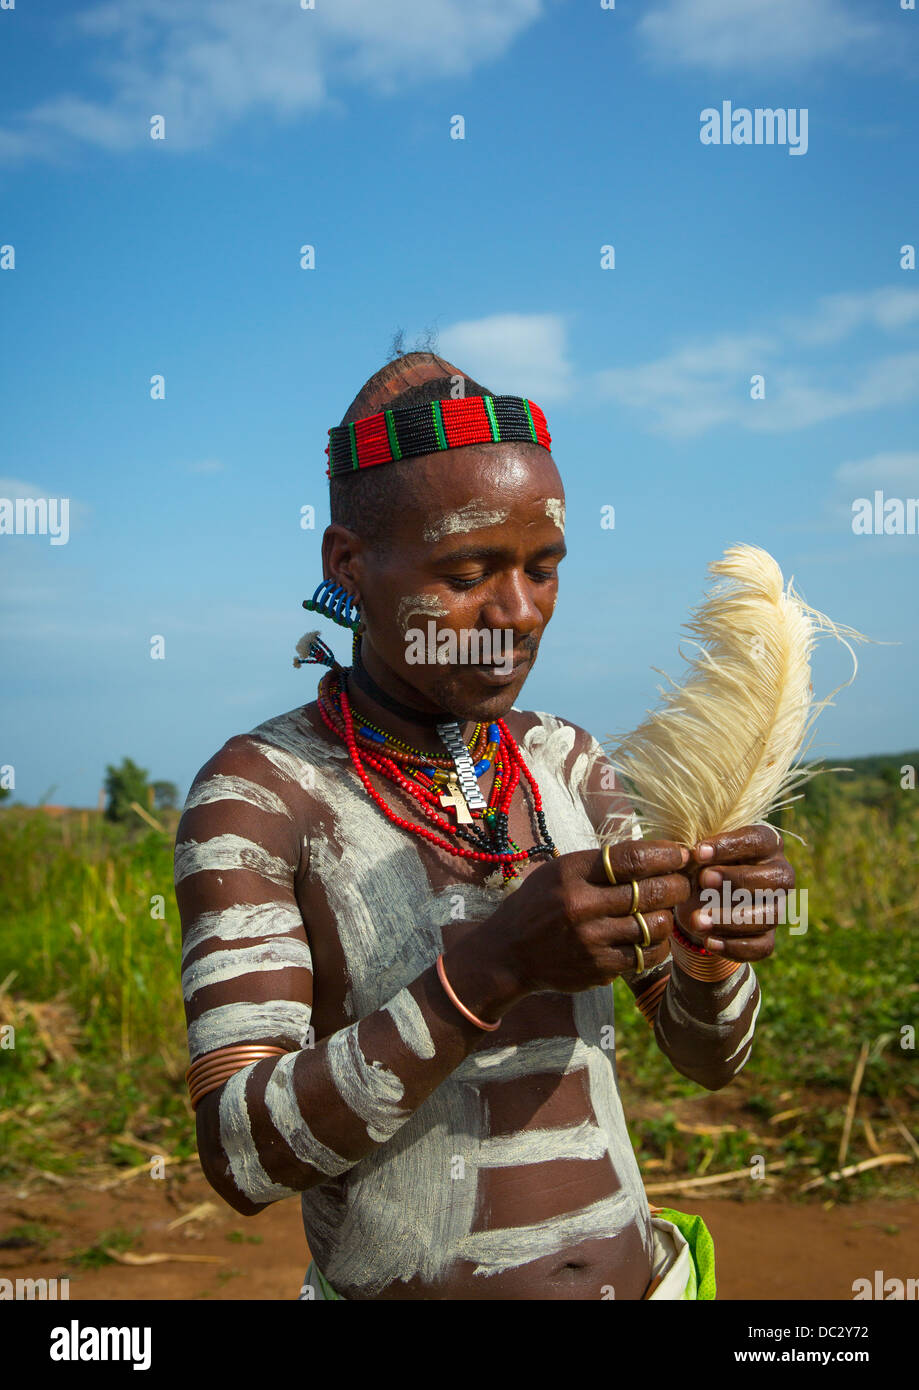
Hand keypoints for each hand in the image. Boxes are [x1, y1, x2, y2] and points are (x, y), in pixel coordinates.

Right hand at [487, 840, 691, 995]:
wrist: (509, 953)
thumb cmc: (539, 904)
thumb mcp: (559, 871)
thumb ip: (600, 864)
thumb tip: (654, 854)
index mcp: (572, 873)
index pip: (633, 858)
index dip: (666, 854)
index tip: (682, 853)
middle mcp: (582, 905)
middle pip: (652, 891)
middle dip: (678, 884)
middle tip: (684, 882)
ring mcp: (591, 940)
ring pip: (655, 925)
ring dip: (668, 916)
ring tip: (666, 910)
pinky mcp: (599, 968)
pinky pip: (646, 954)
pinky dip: (657, 943)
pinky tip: (652, 935)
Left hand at [674, 824, 794, 963]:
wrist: (699, 901)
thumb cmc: (701, 865)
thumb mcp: (698, 856)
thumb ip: (698, 855)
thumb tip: (692, 857)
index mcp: (768, 845)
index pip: (758, 840)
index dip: (730, 845)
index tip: (698, 852)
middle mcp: (780, 875)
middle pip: (775, 878)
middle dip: (736, 880)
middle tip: (703, 880)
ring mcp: (777, 908)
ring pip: (768, 916)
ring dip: (731, 919)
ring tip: (696, 920)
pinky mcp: (768, 936)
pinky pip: (761, 946)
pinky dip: (734, 947)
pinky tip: (708, 942)